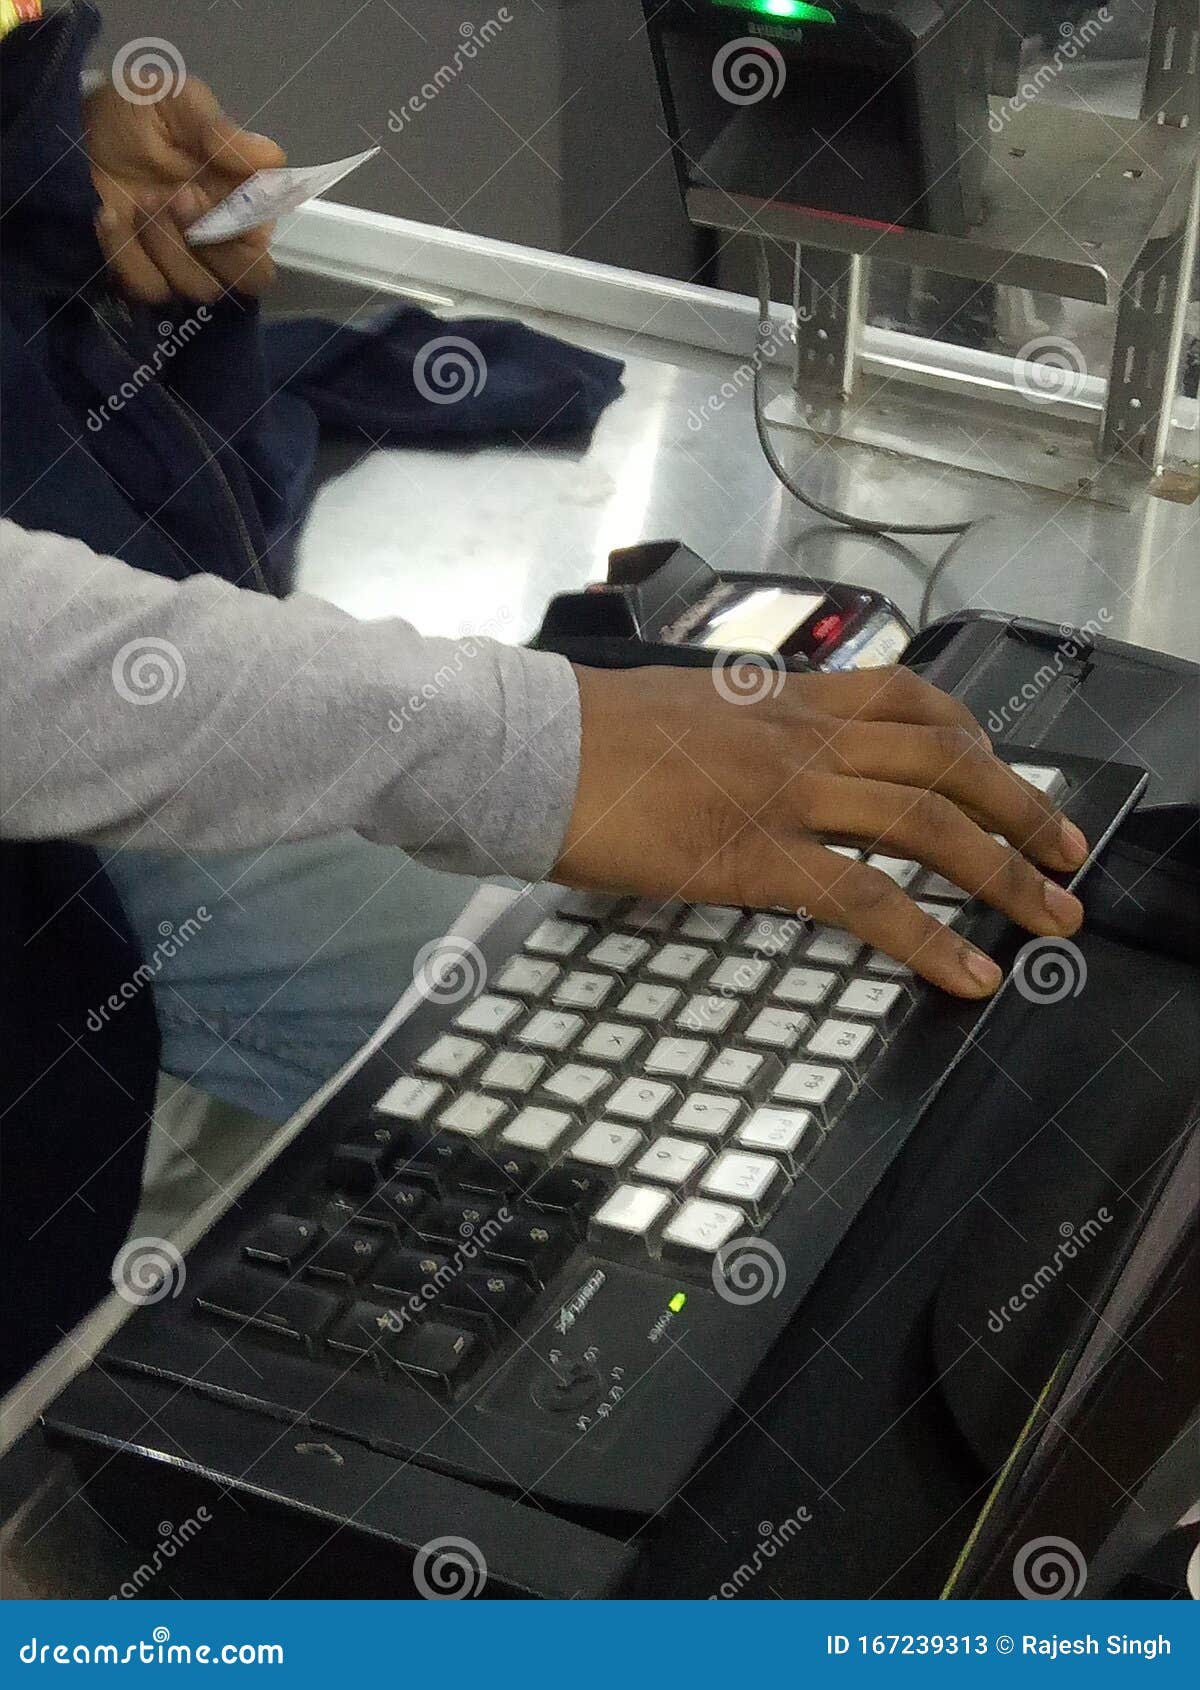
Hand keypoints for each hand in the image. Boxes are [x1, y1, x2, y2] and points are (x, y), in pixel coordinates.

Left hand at [85, 78, 285, 303]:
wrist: (80, 125)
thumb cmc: (140, 111)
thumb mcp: (179, 102)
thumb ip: (221, 130)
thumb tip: (271, 157)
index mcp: (244, 206)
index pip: (266, 246)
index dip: (242, 234)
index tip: (202, 193)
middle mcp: (223, 241)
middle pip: (244, 280)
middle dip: (208, 245)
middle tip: (170, 199)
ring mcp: (184, 262)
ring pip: (198, 289)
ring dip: (166, 246)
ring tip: (138, 201)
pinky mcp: (144, 272)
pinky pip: (149, 289)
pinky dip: (126, 256)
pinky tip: (110, 217)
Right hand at [556, 664, 1088, 997]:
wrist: (530, 748)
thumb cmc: (588, 732)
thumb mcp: (684, 707)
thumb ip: (745, 725)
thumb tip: (767, 752)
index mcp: (786, 696)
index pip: (912, 700)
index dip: (978, 740)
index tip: (1008, 773)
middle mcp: (802, 736)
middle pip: (947, 760)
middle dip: (1024, 810)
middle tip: (1069, 853)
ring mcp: (786, 795)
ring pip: (927, 825)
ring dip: (1005, 874)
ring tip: (1052, 917)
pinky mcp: (757, 858)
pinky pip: (867, 899)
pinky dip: (929, 938)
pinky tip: (967, 973)